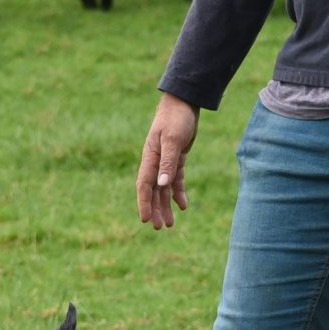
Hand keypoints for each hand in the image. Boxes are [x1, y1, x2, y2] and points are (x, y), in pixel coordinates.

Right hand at [137, 93, 198, 228]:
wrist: (184, 101)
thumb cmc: (176, 118)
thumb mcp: (172, 140)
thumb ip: (167, 163)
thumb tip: (161, 185)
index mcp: (150, 157)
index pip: (144, 185)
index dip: (144, 203)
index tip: (144, 220)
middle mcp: (155, 161)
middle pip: (153, 190)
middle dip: (154, 209)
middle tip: (158, 228)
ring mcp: (165, 160)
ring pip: (163, 188)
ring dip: (165, 205)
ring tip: (169, 224)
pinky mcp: (176, 157)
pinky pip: (175, 179)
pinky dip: (178, 193)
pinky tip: (183, 206)